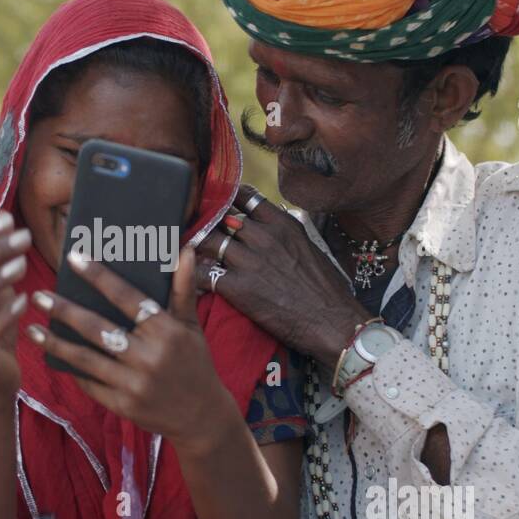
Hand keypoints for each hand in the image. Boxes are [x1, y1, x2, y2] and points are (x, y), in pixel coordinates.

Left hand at [24, 247, 241, 453]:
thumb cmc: (195, 363)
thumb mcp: (192, 327)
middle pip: (97, 328)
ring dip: (55, 342)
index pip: (127, 297)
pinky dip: (71, 369)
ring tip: (31, 329)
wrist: (202, 417)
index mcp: (166, 332)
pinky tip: (53, 355)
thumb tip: (184, 250)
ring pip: (85, 359)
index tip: (73, 259)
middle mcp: (149, 357)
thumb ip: (183, 289)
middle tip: (39, 296)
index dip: (99, 277)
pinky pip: (90, 384)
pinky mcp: (124, 406)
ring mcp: (134, 384)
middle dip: (64, 311)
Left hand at [196, 185, 370, 364]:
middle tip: (191, 227)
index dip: (224, 198)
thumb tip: (270, 227)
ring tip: (186, 251)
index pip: (243, 196)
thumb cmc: (326, 290)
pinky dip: (192, 274)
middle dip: (204, 221)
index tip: (214, 204)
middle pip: (219, 216)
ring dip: (194, 245)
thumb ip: (285, 234)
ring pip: (206, 241)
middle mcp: (264, 237)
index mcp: (282, 224)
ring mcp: (249, 261)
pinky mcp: (238, 287)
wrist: (332, 322)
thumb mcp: (309, 247)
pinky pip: (202, 273)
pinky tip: (189, 277)